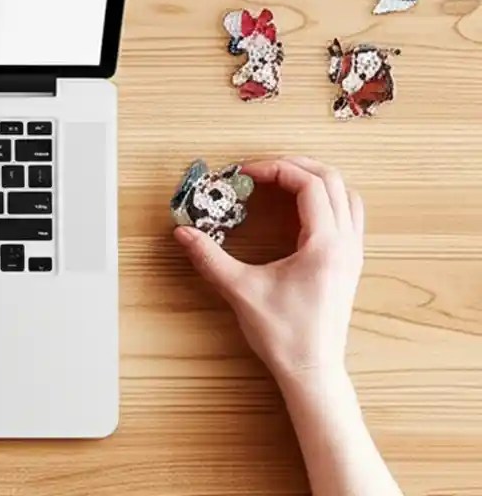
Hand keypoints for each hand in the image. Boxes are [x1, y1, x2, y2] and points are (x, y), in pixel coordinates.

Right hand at [174, 157, 364, 383]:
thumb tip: (182, 232)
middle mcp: (346, 244)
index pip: (309, 185)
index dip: (277, 169)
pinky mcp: (350, 264)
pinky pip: (349, 215)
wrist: (312, 370)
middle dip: (296, 166)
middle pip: (333, 181)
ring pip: (347, 195)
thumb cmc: (283, 335)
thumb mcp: (240, 291)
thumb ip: (210, 257)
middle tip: (262, 169)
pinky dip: (327, 199)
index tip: (246, 173)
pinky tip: (300, 209)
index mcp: (324, 245)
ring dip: (316, 179)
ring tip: (282, 180)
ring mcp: (352, 254)